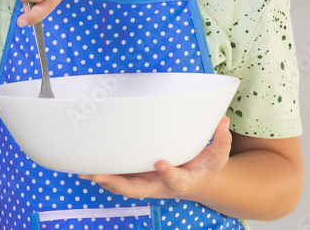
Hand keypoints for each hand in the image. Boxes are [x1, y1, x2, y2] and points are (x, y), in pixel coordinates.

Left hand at [78, 117, 231, 200]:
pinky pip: (119, 180)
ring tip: (86, 170)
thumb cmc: (206, 167)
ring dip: (105, 180)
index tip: (161, 162)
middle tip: (100, 175)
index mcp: (183, 182)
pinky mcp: (138, 179)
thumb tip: (223, 120)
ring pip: (124, 187)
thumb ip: (221, 140)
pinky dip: (104, 175)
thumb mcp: (218, 156)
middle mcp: (161, 186)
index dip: (168, 173)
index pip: (176, 179)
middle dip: (119, 184)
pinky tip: (86, 167)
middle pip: (138, 190)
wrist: (197, 183)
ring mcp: (148, 185)